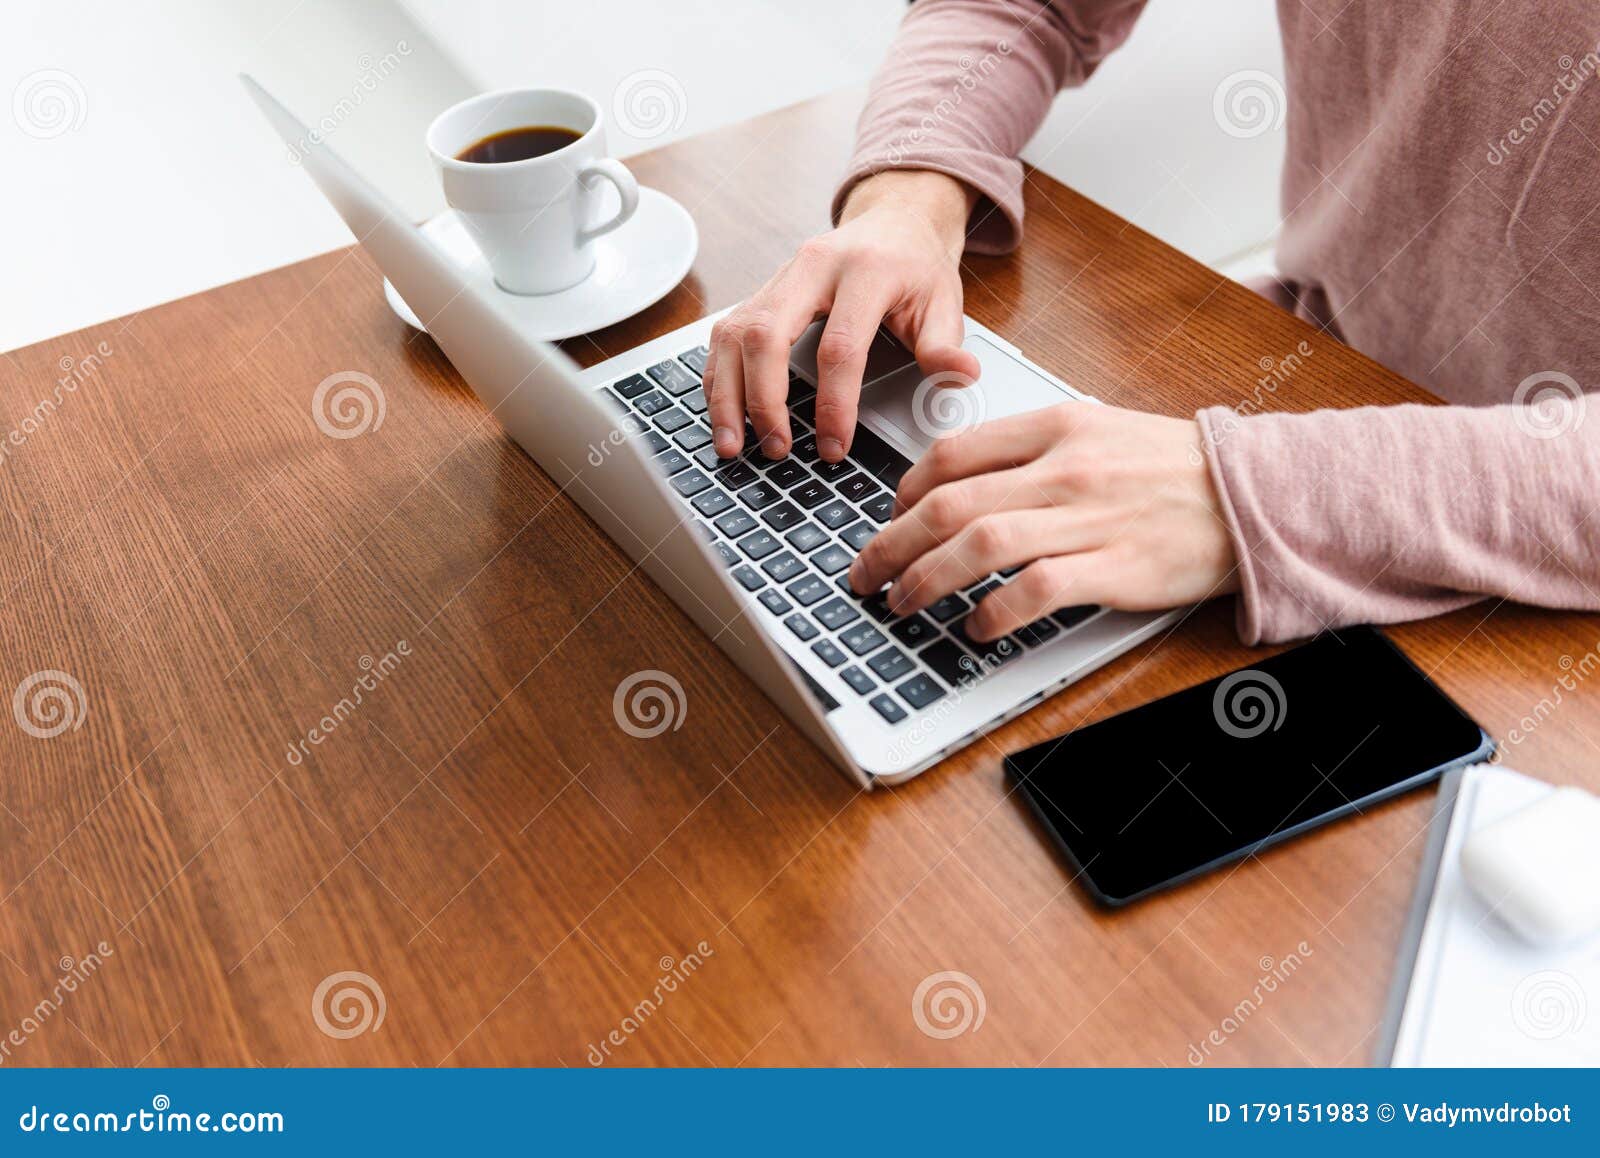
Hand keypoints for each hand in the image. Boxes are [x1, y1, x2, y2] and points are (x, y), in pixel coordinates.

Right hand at [702, 170, 979, 462]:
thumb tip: (960, 376)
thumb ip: (945, 343)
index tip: (834, 446)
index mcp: (864, 271)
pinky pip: (725, 334)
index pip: (841, 346)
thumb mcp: (944, 300)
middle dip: (764, 400)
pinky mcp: (760, 292)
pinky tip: (722, 414)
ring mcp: (779, 277)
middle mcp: (811, 267)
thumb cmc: (915, 266)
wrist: (892, 221)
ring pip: (734, 334)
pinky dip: (718, 377)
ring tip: (733, 443)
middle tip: (776, 449)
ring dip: (728, 395)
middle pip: (767, 334)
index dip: (835, 403)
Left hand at [848, 401, 1239, 640]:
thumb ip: (1029, 449)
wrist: (1253, 493)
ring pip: (979, 545)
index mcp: (1056, 426)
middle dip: (891, 545)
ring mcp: (1090, 518)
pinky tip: (976, 627)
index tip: (888, 520)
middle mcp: (1065, 468)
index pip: (951, 455)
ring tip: (904, 604)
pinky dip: (994, 612)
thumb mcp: (1096, 430)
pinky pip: (1034, 590)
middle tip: (867, 573)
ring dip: (926, 580)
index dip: (902, 493)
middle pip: (948, 504)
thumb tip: (955, 480)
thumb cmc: (1172, 468)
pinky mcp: (1116, 567)